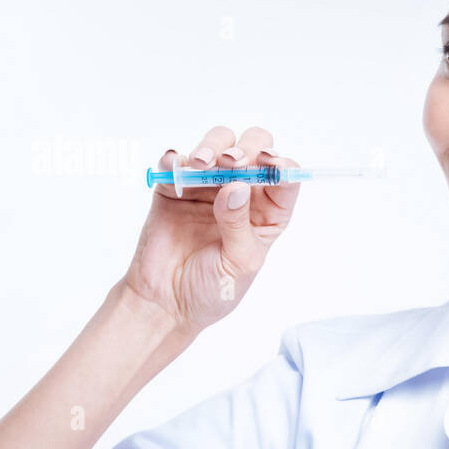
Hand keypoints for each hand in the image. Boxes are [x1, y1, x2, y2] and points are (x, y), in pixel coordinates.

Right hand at [121, 124, 301, 336]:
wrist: (165, 303)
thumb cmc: (212, 290)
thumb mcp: (238, 264)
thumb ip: (239, 225)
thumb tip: (236, 187)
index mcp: (267, 214)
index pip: (283, 177)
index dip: (281, 165)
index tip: (270, 164)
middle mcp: (241, 194)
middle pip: (253, 150)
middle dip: (246, 149)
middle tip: (231, 163)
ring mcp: (207, 187)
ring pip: (218, 145)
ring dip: (213, 147)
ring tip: (202, 164)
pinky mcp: (175, 188)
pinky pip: (176, 161)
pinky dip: (176, 157)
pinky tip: (176, 165)